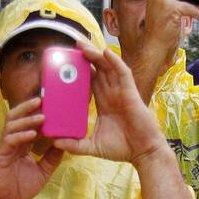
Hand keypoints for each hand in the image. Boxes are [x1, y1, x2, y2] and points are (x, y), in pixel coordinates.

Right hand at [0, 96, 63, 198]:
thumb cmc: (19, 188)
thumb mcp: (42, 172)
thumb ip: (52, 159)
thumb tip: (64, 146)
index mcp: (21, 144)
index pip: (28, 123)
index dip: (37, 113)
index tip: (50, 105)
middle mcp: (12, 142)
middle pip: (18, 118)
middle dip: (29, 107)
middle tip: (43, 99)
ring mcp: (5, 147)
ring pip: (12, 125)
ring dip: (27, 119)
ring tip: (41, 116)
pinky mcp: (0, 155)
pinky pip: (9, 140)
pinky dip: (21, 136)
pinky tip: (32, 134)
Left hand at [51, 42, 169, 166]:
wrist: (142, 153)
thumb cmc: (122, 148)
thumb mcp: (93, 146)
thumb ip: (75, 144)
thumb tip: (55, 142)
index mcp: (103, 102)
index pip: (89, 81)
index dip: (78, 71)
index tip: (63, 63)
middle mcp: (112, 93)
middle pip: (97, 69)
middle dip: (85, 56)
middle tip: (71, 45)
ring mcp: (121, 91)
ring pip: (108, 67)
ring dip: (95, 54)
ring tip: (82, 45)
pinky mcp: (130, 93)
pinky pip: (123, 72)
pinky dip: (115, 61)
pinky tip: (106, 52)